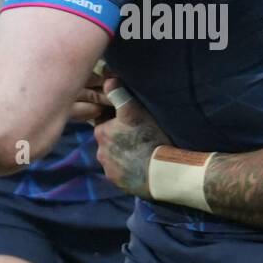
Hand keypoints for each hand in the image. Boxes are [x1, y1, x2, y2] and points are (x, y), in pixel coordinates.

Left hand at [93, 78, 169, 197]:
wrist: (162, 171)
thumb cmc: (149, 138)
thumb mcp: (135, 111)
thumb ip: (119, 95)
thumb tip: (108, 81)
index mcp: (102, 132)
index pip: (106, 123)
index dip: (119, 122)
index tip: (132, 123)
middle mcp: (100, 151)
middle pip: (109, 141)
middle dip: (120, 139)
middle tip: (139, 137)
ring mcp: (108, 169)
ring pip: (114, 157)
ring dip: (124, 154)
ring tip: (142, 152)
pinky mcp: (117, 182)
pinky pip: (120, 172)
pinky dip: (127, 169)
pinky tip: (141, 165)